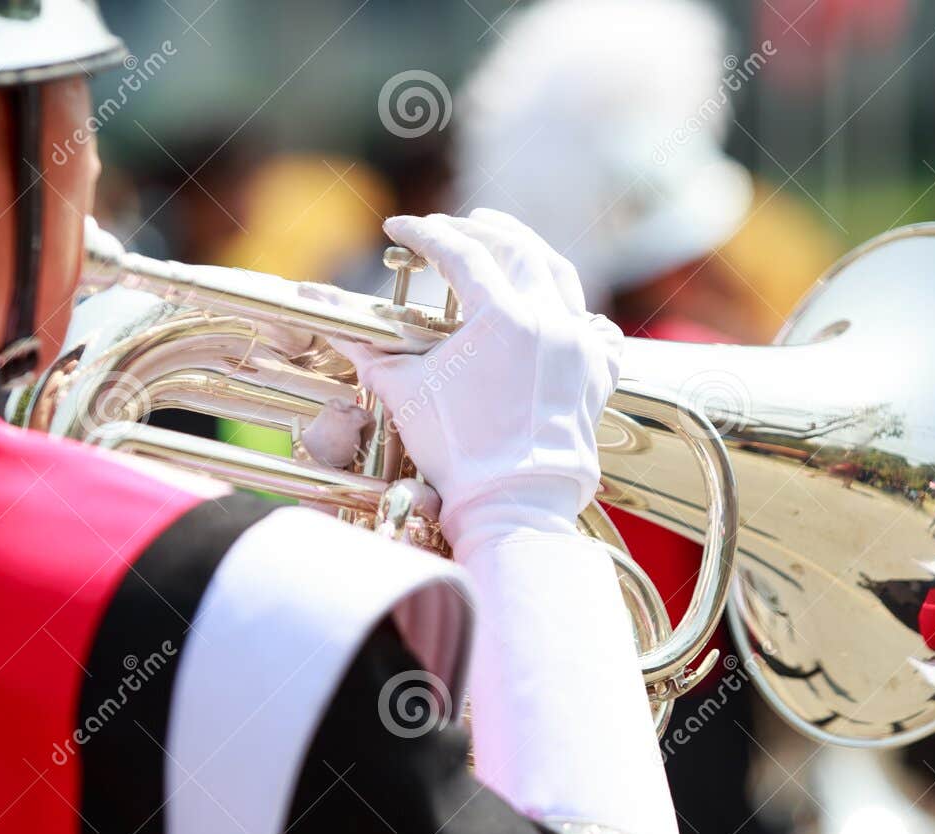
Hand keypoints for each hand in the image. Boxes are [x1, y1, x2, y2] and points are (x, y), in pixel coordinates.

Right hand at [329, 210, 623, 556]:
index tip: (399, 230)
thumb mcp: (406, 393)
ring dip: (530, 255)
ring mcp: (581, 347)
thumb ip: (373, 351)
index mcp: (504, 318)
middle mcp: (551, 322)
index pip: (460, 253)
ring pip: (561, 278)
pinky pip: (596, 327)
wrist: (514, 505)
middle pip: (518, 250)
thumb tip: (335, 324)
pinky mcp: (599, 376)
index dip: (424, 234)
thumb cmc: (458, 453)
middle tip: (457, 226)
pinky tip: (557, 308)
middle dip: (482, 231)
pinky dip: (574, 310)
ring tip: (505, 245)